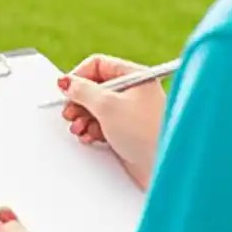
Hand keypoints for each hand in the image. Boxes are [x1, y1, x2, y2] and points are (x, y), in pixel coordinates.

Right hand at [58, 54, 166, 188]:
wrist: (165, 166)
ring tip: (78, 128)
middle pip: (95, 87)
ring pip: (96, 108)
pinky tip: (89, 137)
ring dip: (83, 118)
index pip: (99, 65)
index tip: (66, 89)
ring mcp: (130, 113)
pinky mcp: (126, 132)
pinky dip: (91, 130)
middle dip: (79, 100)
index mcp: (134, 76)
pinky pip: (102, 125)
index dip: (79, 75)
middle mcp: (133, 92)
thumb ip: (82, 91)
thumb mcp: (107, 105)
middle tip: (70, 112)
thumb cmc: (145, 132)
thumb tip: (67, 82)